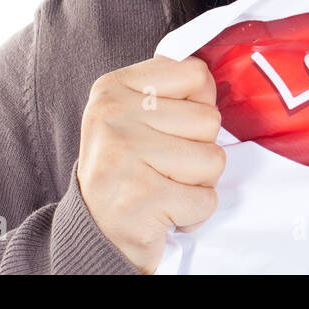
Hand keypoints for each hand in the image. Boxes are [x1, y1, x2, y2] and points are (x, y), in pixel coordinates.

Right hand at [76, 55, 226, 273]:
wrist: (95, 234)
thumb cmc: (126, 171)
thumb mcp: (135, 115)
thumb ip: (172, 91)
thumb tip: (210, 79)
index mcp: (113, 88)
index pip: (196, 74)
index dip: (197, 106)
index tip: (168, 129)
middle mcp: (113, 115)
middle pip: (209, 119)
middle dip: (199, 150)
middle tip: (164, 167)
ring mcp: (124, 156)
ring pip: (213, 159)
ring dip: (198, 183)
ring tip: (165, 188)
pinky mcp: (141, 198)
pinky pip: (206, 199)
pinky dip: (193, 213)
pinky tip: (165, 212)